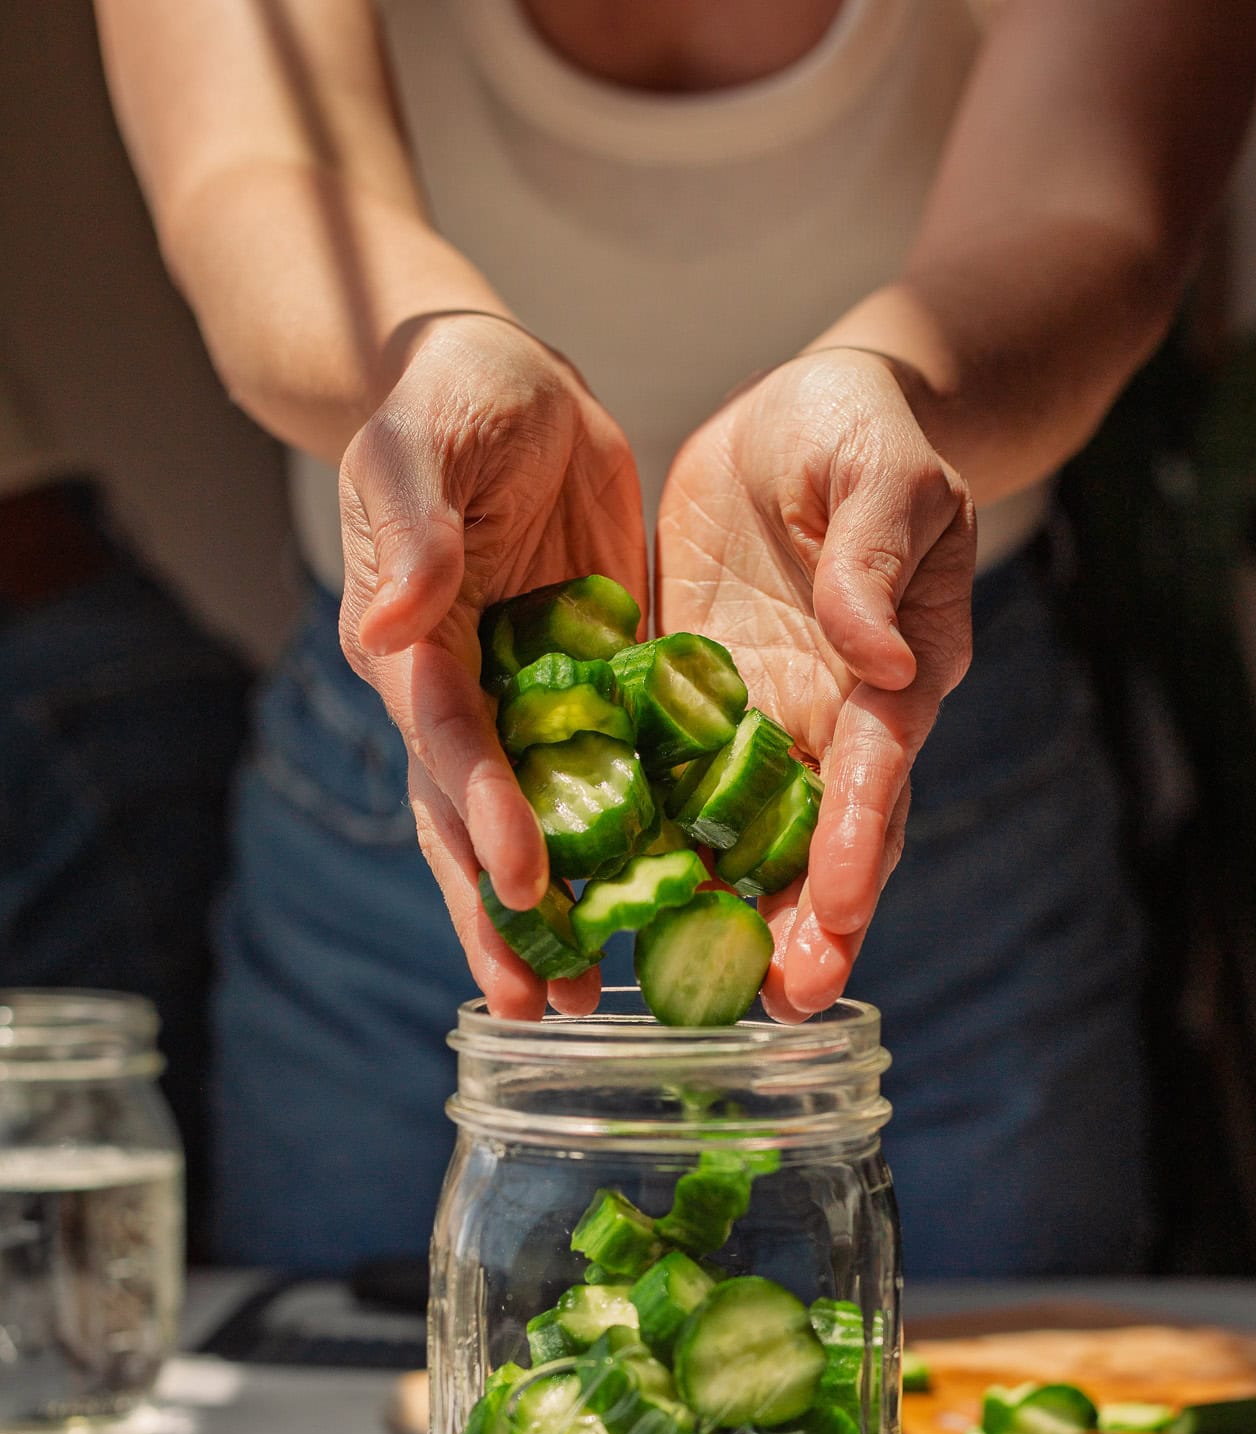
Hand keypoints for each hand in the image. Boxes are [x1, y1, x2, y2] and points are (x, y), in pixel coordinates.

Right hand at [339, 313, 644, 1016]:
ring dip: (551, 910)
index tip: (523, 880)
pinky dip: (615, 845)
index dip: (484, 811)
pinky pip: (598, 780)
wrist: (507, 387)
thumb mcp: (429, 436)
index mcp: (414, 640)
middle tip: (536, 1005)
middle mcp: (458, 690)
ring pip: (530, 822)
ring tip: (580, 1000)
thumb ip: (414, 525)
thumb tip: (384, 626)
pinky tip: (651, 907)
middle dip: (502, 912)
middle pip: (472, 819)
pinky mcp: (580, 691)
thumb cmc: (454, 392)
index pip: (447, 742)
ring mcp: (518, 700)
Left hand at [656, 349, 974, 1018]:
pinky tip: (606, 908)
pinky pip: (665, 785)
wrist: (799, 419)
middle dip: (805, 925)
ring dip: (721, 913)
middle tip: (782, 1005)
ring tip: (688, 995)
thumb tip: (880, 655)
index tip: (833, 918)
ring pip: (742, 837)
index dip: (855, 844)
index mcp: (891, 674)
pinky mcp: (690, 706)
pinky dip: (645, 847)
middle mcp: (826, 721)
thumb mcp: (880, 475)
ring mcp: (756, 723)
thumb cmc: (862, 434)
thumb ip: (874, 559)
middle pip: (820, 840)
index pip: (878, 771)